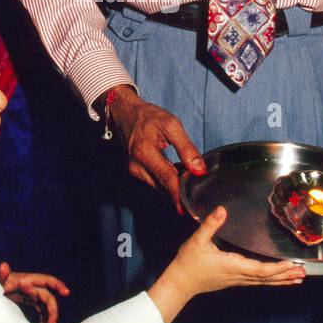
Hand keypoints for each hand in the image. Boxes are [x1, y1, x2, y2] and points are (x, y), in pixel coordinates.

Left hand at [0, 261, 69, 322]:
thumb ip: (1, 276)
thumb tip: (4, 265)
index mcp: (25, 280)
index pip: (45, 280)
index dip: (57, 285)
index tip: (66, 293)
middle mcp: (29, 287)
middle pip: (47, 297)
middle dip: (52, 311)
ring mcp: (28, 295)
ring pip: (45, 305)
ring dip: (49, 317)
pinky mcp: (26, 301)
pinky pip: (39, 310)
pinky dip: (43, 319)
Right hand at [107, 87, 206, 211]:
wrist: (124, 112)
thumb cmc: (147, 116)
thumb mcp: (171, 125)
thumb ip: (186, 147)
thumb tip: (198, 168)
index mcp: (144, 152)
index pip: (166, 179)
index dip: (179, 195)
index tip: (188, 209)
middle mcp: (136, 165)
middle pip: (162, 187)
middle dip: (179, 193)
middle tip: (195, 195)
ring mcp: (133, 170)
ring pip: (158, 186)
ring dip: (173, 186)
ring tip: (187, 179)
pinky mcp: (133, 171)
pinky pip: (153, 181)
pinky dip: (165, 180)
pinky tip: (175, 174)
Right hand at [148, 206, 305, 322]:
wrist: (179, 283)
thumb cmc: (188, 262)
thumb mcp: (197, 240)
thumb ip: (211, 224)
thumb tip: (222, 210)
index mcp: (232, 265)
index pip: (260, 269)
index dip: (277, 268)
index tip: (291, 264)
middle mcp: (238, 275)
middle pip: (267, 278)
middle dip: (286, 275)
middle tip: (303, 273)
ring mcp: (237, 280)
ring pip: (264, 282)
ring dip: (282, 280)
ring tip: (298, 279)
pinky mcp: (234, 280)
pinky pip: (257, 282)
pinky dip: (271, 280)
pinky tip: (278, 279)